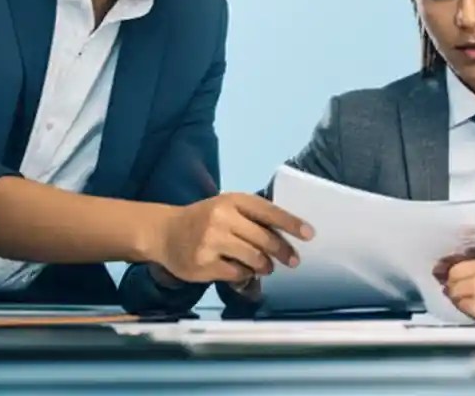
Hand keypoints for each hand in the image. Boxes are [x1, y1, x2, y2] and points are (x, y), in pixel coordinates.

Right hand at [144, 193, 313, 283]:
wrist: (164, 232)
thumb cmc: (204, 219)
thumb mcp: (227, 207)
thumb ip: (254, 217)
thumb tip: (289, 235)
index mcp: (232, 200)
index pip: (268, 211)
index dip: (291, 223)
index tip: (309, 234)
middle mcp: (221, 218)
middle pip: (264, 239)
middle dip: (283, 252)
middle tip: (293, 260)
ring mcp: (211, 241)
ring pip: (254, 258)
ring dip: (265, 265)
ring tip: (266, 267)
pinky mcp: (203, 263)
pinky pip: (237, 273)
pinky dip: (245, 274)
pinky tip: (242, 270)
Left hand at [444, 260, 474, 326]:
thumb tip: (462, 267)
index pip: (456, 269)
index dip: (454, 273)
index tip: (454, 276)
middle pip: (453, 283)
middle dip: (453, 286)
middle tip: (458, 288)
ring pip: (456, 298)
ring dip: (458, 297)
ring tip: (467, 297)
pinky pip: (464, 310)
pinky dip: (466, 308)